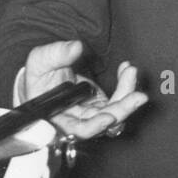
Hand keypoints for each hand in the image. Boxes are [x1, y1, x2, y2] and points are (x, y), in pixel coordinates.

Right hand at [23, 40, 147, 138]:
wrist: (45, 77)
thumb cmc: (39, 75)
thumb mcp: (40, 61)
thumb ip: (55, 54)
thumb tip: (75, 47)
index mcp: (58, 118)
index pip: (78, 130)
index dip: (95, 126)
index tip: (109, 117)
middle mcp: (77, 121)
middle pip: (104, 123)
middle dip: (122, 109)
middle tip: (138, 96)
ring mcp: (91, 114)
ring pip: (116, 112)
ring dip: (127, 94)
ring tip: (131, 72)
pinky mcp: (101, 105)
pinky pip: (119, 101)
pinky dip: (126, 86)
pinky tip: (127, 70)